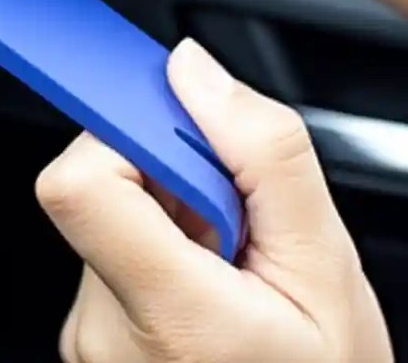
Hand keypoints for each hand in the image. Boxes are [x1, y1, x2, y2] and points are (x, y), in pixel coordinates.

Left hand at [36, 39, 391, 361]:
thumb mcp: (328, 271)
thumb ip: (264, 158)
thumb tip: (194, 71)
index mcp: (167, 313)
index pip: (78, 184)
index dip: (123, 130)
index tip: (175, 122)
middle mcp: (101, 329)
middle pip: (98, 188)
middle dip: (170, 177)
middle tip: (240, 224)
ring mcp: (88, 337)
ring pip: (109, 218)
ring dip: (170, 218)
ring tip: (233, 268)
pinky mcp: (88, 337)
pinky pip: (109, 256)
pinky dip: (160, 252)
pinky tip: (210, 288)